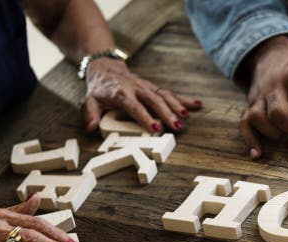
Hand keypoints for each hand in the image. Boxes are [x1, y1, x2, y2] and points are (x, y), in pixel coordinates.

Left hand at [84, 57, 202, 133]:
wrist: (105, 67)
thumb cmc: (100, 88)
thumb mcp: (90, 100)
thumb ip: (91, 114)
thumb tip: (91, 128)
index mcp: (121, 93)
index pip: (134, 106)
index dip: (145, 117)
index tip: (155, 128)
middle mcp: (137, 88)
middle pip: (154, 100)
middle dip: (166, 113)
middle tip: (176, 126)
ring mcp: (147, 87)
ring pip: (164, 95)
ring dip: (176, 106)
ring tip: (186, 117)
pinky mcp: (154, 87)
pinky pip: (170, 93)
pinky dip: (184, 99)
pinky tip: (197, 104)